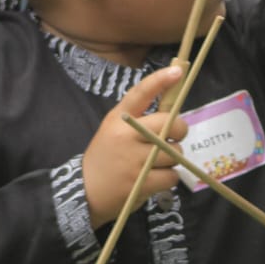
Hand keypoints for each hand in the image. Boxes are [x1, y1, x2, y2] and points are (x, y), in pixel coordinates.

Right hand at [81, 66, 188, 227]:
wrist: (84, 192)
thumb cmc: (107, 157)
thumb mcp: (115, 131)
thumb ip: (140, 120)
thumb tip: (173, 111)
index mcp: (118, 119)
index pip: (140, 93)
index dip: (160, 80)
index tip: (178, 71)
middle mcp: (126, 135)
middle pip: (170, 124)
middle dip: (179, 130)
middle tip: (171, 138)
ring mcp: (133, 159)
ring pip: (175, 151)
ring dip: (171, 159)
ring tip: (153, 164)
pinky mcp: (141, 182)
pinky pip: (172, 175)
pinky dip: (168, 178)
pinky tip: (152, 178)